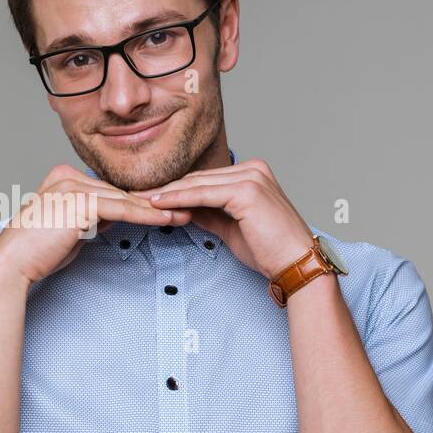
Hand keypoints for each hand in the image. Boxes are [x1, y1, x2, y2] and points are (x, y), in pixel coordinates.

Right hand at [0, 164, 190, 285]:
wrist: (13, 263)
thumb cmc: (38, 252)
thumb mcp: (72, 229)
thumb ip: (93, 218)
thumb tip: (117, 215)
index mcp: (63, 177)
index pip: (108, 190)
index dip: (137, 202)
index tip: (163, 209)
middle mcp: (67, 176)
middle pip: (118, 192)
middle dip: (151, 203)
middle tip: (182, 208)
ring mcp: (72, 185)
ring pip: (122, 199)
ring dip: (155, 208)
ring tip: (182, 214)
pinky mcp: (79, 200)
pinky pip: (120, 208)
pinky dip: (146, 214)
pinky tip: (166, 219)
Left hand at [130, 158, 313, 279]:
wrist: (295, 263)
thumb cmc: (269, 249)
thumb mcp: (230, 227)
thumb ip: (207, 213)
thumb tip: (181, 209)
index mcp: (252, 173)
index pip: (205, 179)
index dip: (176, 189)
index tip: (150, 198)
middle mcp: (253, 169)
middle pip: (199, 178)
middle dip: (166, 189)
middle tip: (136, 196)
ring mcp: (251, 177)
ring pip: (197, 184)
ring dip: (167, 194)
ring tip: (141, 201)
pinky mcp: (246, 190)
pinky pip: (202, 194)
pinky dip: (178, 199)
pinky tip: (158, 204)